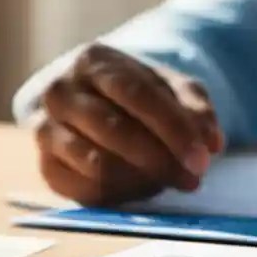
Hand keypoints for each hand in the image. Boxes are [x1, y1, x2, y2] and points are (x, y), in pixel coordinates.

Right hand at [33, 44, 225, 206]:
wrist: (90, 101)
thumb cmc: (136, 93)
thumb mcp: (171, 89)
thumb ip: (195, 109)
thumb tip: (211, 143)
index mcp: (93, 61)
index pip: (136, 94)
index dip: (173, 128)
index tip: (203, 157)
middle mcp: (60, 92)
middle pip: (113, 130)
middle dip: (160, 159)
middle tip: (193, 178)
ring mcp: (45, 129)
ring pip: (96, 163)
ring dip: (141, 180)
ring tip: (167, 181)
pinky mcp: (45, 166)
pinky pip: (82, 190)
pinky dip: (118, 195)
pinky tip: (140, 189)